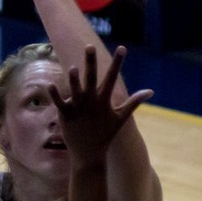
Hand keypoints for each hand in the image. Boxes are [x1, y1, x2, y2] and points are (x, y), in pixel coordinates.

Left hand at [47, 46, 152, 165]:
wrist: (89, 155)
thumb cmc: (105, 134)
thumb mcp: (120, 118)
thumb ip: (133, 102)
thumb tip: (151, 91)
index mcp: (104, 100)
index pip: (113, 77)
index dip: (118, 62)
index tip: (122, 47)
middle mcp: (91, 102)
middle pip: (91, 78)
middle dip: (91, 62)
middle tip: (89, 46)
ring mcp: (78, 108)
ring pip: (75, 90)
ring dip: (74, 80)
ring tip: (74, 68)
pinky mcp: (65, 115)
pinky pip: (59, 103)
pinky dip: (55, 95)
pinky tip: (50, 85)